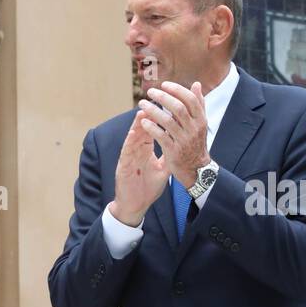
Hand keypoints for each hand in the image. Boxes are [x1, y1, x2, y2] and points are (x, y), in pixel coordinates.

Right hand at [112, 109, 168, 225]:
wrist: (135, 205)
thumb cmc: (147, 188)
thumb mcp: (163, 169)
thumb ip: (170, 154)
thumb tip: (181, 143)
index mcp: (146, 150)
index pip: (153, 129)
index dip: (159, 117)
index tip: (168, 106)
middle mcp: (137, 150)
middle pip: (142, 129)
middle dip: (148, 114)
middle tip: (154, 101)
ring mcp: (130, 157)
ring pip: (133, 137)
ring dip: (137, 125)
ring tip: (143, 112)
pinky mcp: (124, 166)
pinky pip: (127, 152)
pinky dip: (130, 142)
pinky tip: (133, 133)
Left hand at [137, 80, 210, 189]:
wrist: (196, 169)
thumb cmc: (195, 142)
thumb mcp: (200, 123)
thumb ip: (198, 104)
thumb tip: (197, 84)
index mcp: (201, 120)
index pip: (191, 100)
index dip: (177, 90)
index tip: (164, 84)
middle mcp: (194, 129)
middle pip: (178, 108)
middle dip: (163, 98)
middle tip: (150, 92)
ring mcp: (184, 140)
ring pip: (168, 121)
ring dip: (153, 111)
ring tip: (142, 104)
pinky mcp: (174, 151)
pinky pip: (161, 136)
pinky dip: (152, 128)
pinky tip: (143, 121)